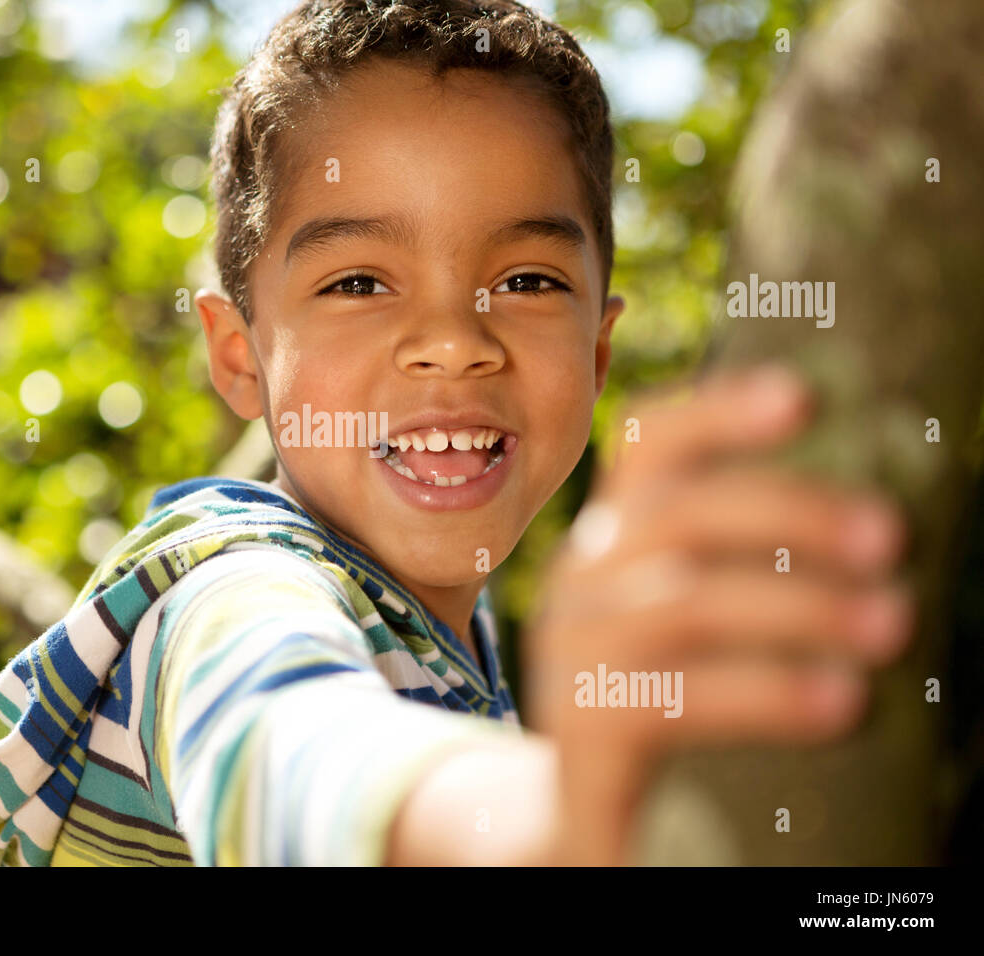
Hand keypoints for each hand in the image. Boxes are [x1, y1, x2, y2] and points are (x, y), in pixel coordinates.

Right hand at [520, 364, 911, 864]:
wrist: (576, 816)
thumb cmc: (662, 702)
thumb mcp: (685, 622)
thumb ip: (739, 568)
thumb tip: (871, 528)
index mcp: (613, 538)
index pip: (647, 451)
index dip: (717, 415)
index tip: (804, 397)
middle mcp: (581, 579)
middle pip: (677, 516)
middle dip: (790, 513)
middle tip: (890, 539)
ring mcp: (572, 655)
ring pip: (684, 603)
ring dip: (799, 607)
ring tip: (891, 624)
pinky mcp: (583, 731)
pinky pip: (678, 698)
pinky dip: (767, 693)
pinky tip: (840, 704)